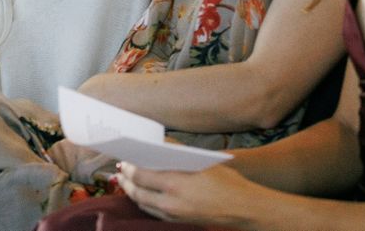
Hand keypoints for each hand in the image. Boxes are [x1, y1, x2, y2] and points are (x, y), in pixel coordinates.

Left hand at [117, 161, 255, 225]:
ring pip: (143, 204)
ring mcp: (174, 215)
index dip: (129, 167)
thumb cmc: (225, 181)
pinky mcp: (178, 222)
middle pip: (137, 191)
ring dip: (132, 191)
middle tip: (120, 169)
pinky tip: (142, 193)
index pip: (141, 174)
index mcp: (176, 183)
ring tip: (126, 180)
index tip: (123, 159)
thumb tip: (155, 144)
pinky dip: (144, 202)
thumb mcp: (200, 161)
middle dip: (126, 180)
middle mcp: (171, 202)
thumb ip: (175, 153)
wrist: (244, 207)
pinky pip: (153, 212)